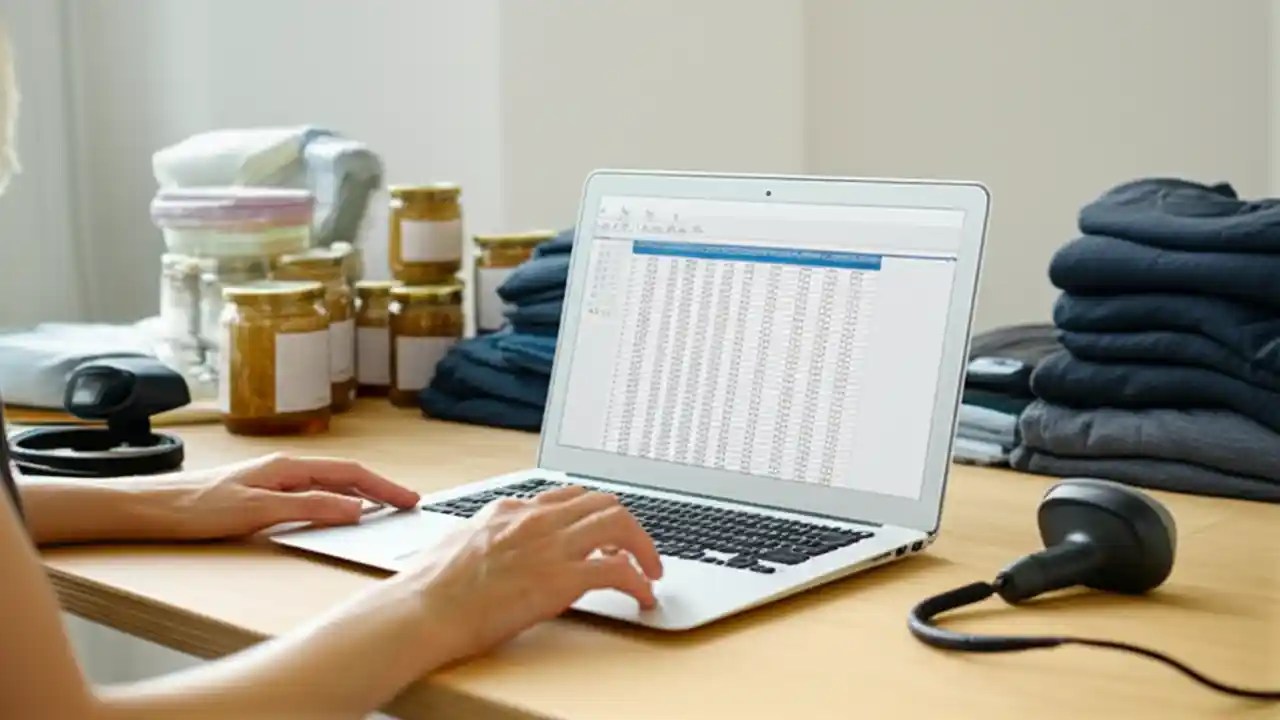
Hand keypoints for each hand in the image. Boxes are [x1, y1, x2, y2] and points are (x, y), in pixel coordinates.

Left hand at [157, 453, 420, 540]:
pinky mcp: (262, 495)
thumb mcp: (259, 510)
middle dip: (379, 489)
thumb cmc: (197, 508)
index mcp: (288, 466)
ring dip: (359, 496)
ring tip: (384, 510)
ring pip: (329, 485)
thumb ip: (310, 507)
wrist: (152, 509)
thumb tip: (356, 508)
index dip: (383, 486)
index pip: (349, 472)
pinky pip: (312, 496)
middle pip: (344, 475)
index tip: (409, 500)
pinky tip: (338, 515)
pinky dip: (336, 503)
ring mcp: (274, 481)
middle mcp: (284, 468)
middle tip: (407, 505)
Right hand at [401, 485, 662, 662]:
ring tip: (651, 571)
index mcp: (511, 509)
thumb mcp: (462, 542)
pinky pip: (619, 570)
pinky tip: (644, 597)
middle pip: (602, 501)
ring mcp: (551, 546)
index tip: (605, 531)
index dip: (594, 513)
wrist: (423, 609)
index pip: (568, 496)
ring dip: (644, 547)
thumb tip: (499, 545)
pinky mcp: (561, 579)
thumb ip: (491, 535)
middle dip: (628, 525)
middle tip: (637, 551)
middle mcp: (536, 519)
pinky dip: (640, 582)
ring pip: (620, 523)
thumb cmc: (431, 587)